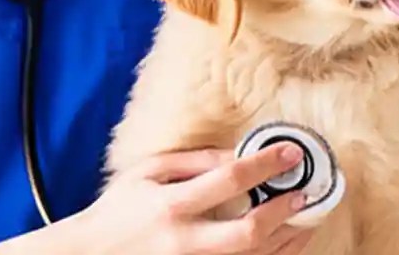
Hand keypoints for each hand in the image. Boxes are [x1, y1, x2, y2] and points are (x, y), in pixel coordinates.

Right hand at [67, 145, 315, 254]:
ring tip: (305, 218)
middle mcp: (184, 241)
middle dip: (282, 212)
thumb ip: (193, 161)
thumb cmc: (120, 208)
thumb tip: (237, 153)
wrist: (93, 253)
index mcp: (170, 205)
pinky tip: (285, 242)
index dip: (264, 164)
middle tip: (304, 194)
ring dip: (287, 239)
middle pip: (247, 233)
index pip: (228, 180)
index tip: (290, 153)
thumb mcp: (147, 172)